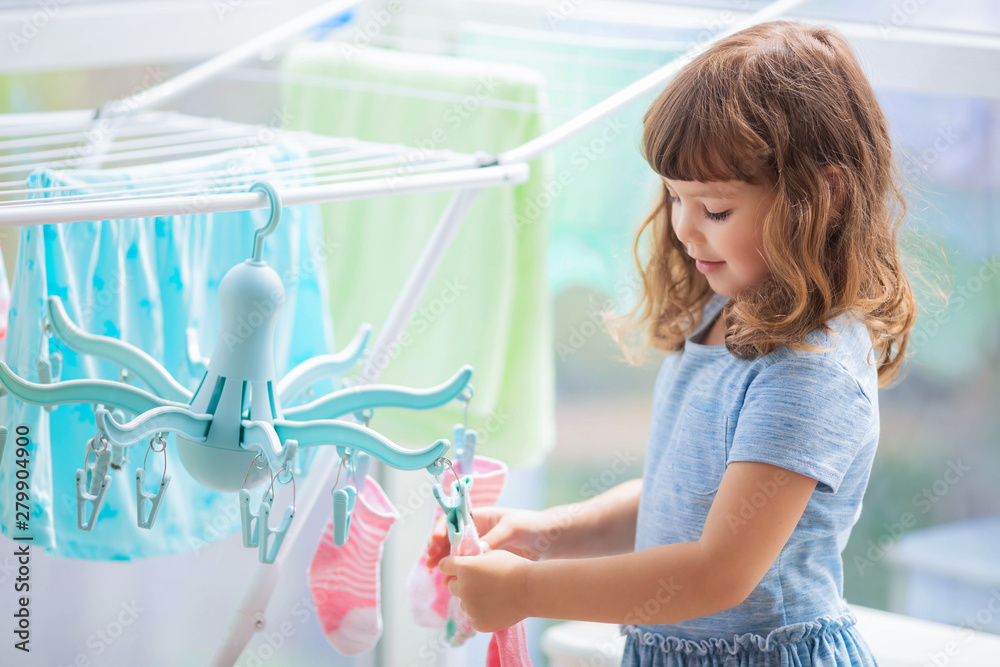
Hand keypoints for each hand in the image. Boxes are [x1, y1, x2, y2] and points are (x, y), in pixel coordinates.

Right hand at [425, 506, 552, 568]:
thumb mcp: (512, 528)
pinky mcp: (485, 561)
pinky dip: (455, 570)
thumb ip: (494, 538)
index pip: (454, 519)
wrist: (549, 540)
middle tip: (430, 560)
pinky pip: (466, 565)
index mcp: (479, 517)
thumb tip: (477, 552)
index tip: (436, 540)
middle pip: (449, 537)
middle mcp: (476, 531)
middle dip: (437, 547)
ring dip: (443, 560)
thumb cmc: (531, 526)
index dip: (442, 528)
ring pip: (454, 552)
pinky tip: (449, 578)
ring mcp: (479, 546)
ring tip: (434, 570)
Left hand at [438, 548, 531, 632]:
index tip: (456, 568)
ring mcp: (470, 608)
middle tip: (480, 583)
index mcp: (464, 567)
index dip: (450, 566)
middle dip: (462, 583)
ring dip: (472, 599)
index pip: (444, 566)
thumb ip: (473, 560)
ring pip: (464, 603)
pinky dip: (481, 614)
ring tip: (493, 596)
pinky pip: (473, 617)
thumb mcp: (491, 554)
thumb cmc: (514, 567)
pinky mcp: (478, 623)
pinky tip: (496, 607)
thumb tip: (461, 566)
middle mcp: (463, 588)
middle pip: (452, 586)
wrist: (532, 590)